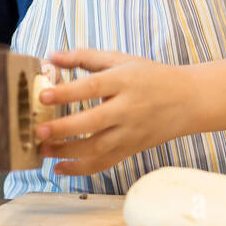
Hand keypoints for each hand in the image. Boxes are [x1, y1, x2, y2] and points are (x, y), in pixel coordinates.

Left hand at [34, 47, 191, 174]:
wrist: (187, 100)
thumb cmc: (150, 76)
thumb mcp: (121, 60)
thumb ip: (85, 57)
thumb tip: (51, 56)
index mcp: (124, 81)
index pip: (92, 87)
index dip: (67, 93)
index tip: (43, 96)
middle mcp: (128, 108)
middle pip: (93, 122)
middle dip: (63, 129)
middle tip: (38, 131)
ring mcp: (130, 132)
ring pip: (97, 148)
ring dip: (67, 152)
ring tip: (42, 150)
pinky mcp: (131, 149)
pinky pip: (105, 163)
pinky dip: (81, 169)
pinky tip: (59, 167)